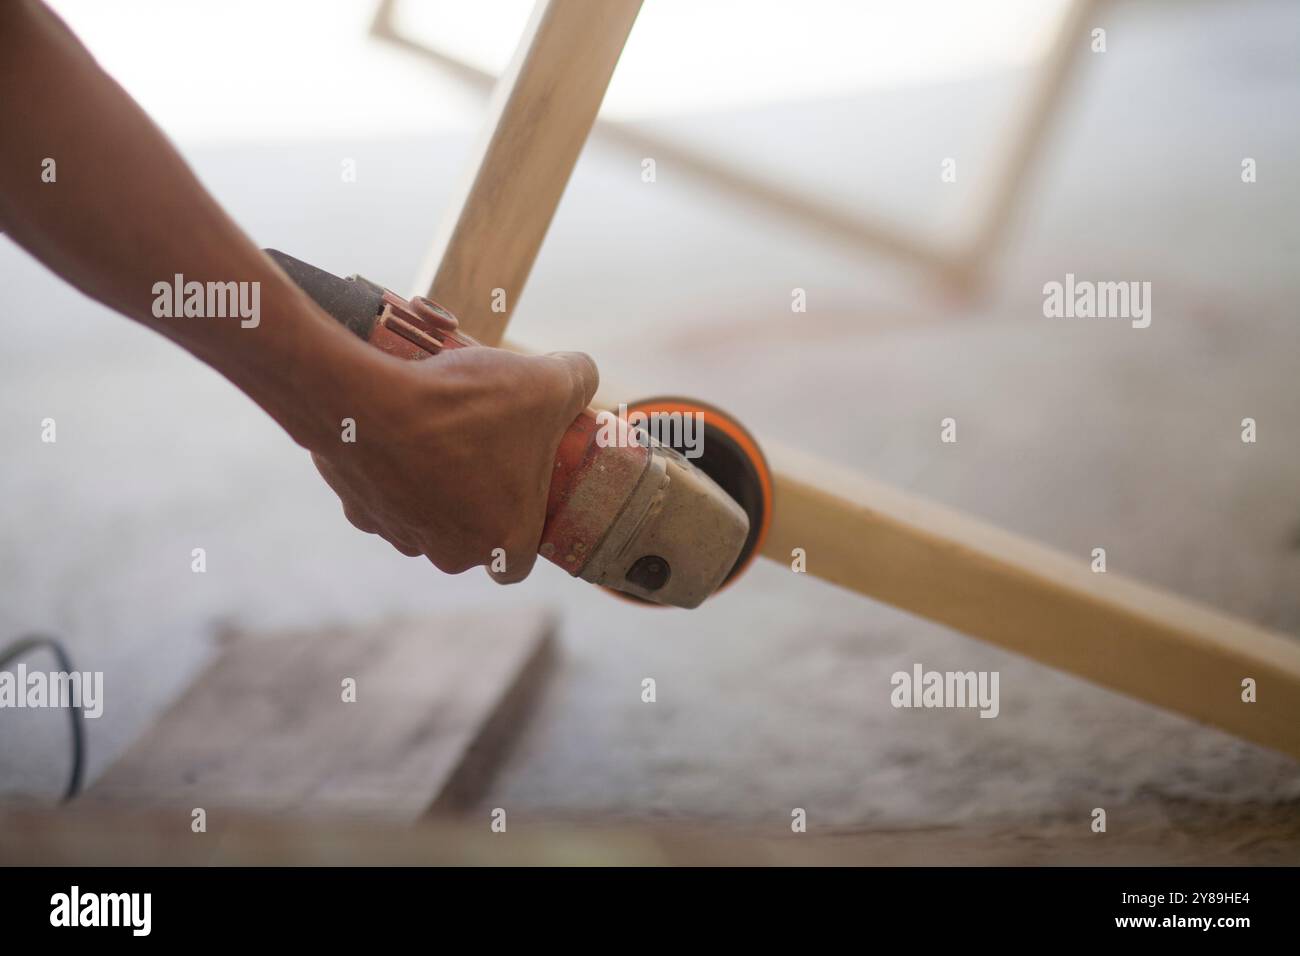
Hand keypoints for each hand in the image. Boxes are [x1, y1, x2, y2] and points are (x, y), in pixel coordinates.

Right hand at [310, 340, 598, 582]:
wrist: (370, 401)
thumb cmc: (465, 406)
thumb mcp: (548, 382)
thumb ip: (579, 379)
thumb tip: (583, 374)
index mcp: (503, 540)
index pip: (520, 562)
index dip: (525, 527)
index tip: (524, 494)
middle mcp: (450, 552)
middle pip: (473, 535)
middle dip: (479, 497)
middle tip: (485, 446)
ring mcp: (401, 535)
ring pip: (427, 517)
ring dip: (434, 486)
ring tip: (442, 433)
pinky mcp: (359, 512)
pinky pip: (385, 496)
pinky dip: (393, 470)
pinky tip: (402, 432)